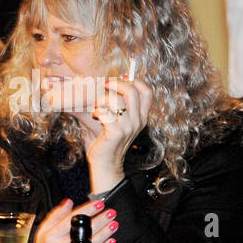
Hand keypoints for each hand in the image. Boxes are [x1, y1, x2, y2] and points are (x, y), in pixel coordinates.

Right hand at [22, 198, 118, 242]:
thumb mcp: (43, 230)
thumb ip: (56, 215)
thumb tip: (68, 202)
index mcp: (51, 236)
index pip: (72, 219)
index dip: (87, 210)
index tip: (98, 204)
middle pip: (84, 231)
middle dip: (100, 220)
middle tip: (110, 212)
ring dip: (105, 233)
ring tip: (113, 224)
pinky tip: (110, 241)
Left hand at [86, 77, 152, 193]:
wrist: (106, 163)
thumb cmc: (108, 140)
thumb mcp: (118, 121)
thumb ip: (118, 105)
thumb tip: (107, 83)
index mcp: (141, 116)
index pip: (147, 92)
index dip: (135, 81)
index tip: (121, 79)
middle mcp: (138, 120)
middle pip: (132, 91)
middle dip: (116, 84)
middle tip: (105, 86)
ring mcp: (128, 126)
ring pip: (117, 100)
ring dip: (103, 99)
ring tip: (97, 106)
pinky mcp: (116, 132)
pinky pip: (106, 112)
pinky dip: (97, 110)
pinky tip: (95, 116)